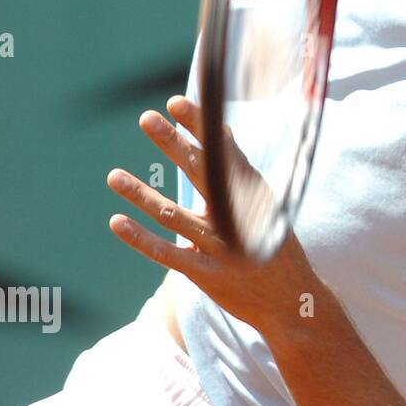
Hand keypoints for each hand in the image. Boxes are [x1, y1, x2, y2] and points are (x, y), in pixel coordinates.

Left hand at [106, 95, 318, 334]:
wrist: (292, 302)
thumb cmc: (273, 247)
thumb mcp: (266, 206)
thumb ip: (239, 173)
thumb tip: (221, 133)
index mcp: (254, 195)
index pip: (224, 152)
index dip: (200, 126)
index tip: (176, 102)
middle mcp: (238, 217)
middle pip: (202, 173)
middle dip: (173, 144)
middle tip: (146, 118)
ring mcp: (222, 247)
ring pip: (174, 215)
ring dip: (142, 195)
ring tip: (113, 176)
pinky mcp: (206, 275)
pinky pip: (168, 254)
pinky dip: (141, 239)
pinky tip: (117, 222)